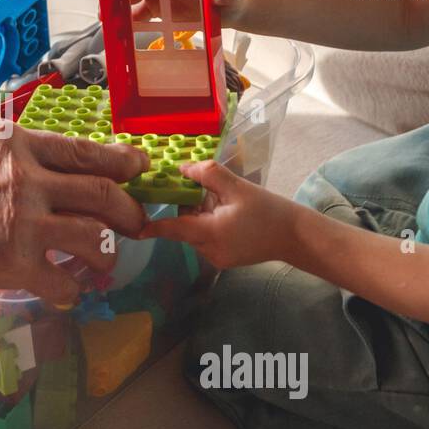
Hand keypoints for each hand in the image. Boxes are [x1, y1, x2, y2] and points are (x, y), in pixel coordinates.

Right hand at [0, 119, 148, 305]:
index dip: (120, 160)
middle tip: (137, 222)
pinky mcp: (15, 264)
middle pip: (102, 192)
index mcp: (11, 143)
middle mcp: (27, 178)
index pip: (82, 150)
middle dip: (129, 210)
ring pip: (95, 236)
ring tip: (107, 263)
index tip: (138, 166)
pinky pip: (62, 280)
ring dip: (107, 253)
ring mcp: (25, 222)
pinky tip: (67, 294)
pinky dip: (70, 290)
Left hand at [139, 160, 298, 269]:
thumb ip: (208, 175)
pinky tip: (229, 215)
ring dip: (200, 215)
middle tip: (208, 191)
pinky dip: (209, 225)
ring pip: (194, 232)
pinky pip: (205, 239)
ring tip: (224, 203)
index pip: (173, 229)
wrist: (295, 236)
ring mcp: (216, 258)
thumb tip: (182, 168)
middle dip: (189, 207)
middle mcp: (209, 251)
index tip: (133, 228)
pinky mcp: (223, 260)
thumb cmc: (269, 211)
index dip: (152, 227)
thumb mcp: (238, 187)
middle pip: (184, 227)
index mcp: (211, 233)